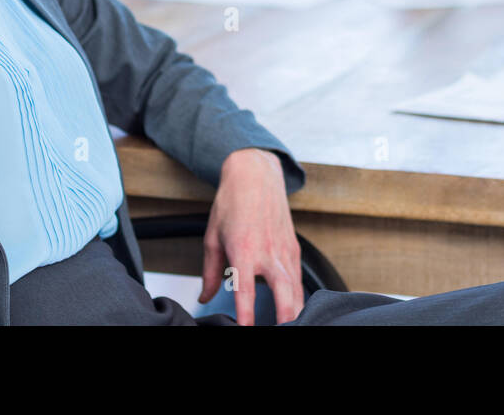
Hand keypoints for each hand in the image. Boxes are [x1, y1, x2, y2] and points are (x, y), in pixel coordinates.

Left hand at [199, 148, 302, 324]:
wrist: (255, 174)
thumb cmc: (232, 203)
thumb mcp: (212, 237)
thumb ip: (211, 272)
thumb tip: (205, 297)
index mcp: (243, 249)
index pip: (245, 290)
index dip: (246, 314)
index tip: (245, 328)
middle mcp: (268, 251)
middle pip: (283, 291)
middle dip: (285, 316)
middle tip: (282, 329)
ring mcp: (284, 249)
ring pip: (296, 287)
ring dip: (295, 309)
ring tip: (291, 324)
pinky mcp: (293, 246)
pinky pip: (298, 277)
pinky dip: (298, 295)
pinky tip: (294, 308)